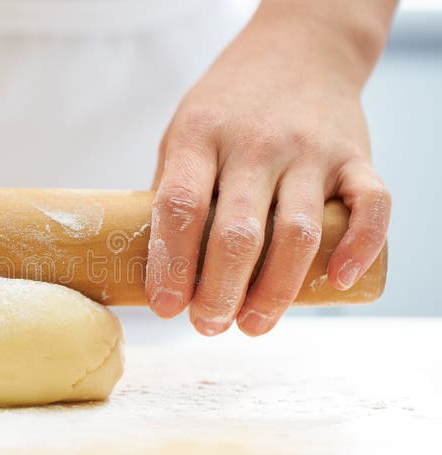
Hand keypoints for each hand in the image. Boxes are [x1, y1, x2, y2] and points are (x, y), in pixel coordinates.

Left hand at [146, 1, 394, 335]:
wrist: (298, 51)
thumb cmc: (228, 106)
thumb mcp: (184, 132)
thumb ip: (175, 190)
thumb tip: (161, 269)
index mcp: (201, 134)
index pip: (180, 206)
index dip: (171, 264)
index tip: (166, 307)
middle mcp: (257, 142)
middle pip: (238, 232)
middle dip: (220, 292)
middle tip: (208, 326)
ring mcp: (310, 149)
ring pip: (299, 233)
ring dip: (276, 292)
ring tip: (252, 325)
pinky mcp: (355, 156)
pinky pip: (371, 206)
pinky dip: (360, 248)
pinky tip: (337, 281)